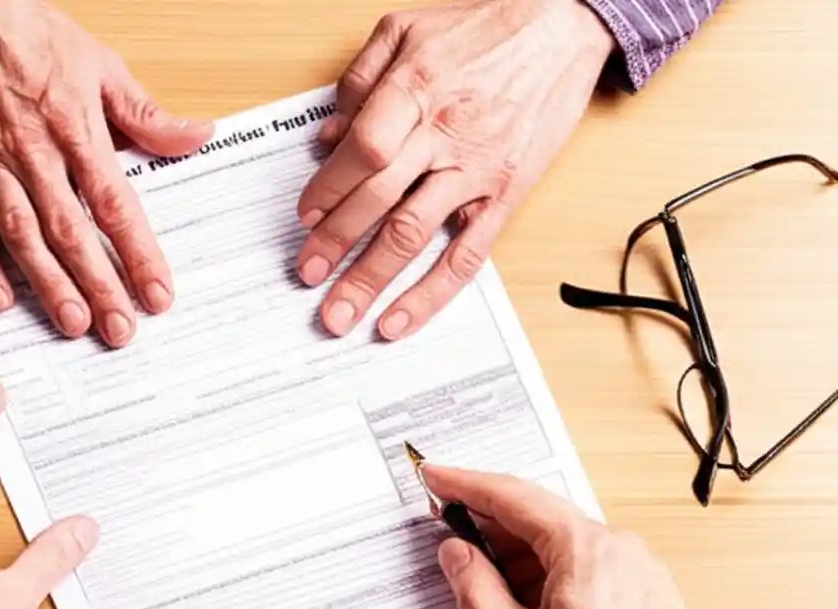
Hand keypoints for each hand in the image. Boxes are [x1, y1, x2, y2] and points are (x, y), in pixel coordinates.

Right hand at [0, 0, 212, 347]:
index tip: (157, 295)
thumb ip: (147, 115)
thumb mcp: (103, 67)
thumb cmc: (35, 34)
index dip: (138, 255)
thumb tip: (198, 136)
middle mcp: (34, 153)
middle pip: (72, 232)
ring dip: (47, 284)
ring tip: (71, 324)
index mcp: (77, 131)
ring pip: (22, 235)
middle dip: (99, 285)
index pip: (116, 206)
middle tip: (119, 331)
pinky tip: (1, 298)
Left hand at [296, 0, 612, 339]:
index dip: (328, 188)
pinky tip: (399, 320)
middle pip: (378, 200)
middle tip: (306, 275)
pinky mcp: (504, 196)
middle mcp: (445, 134)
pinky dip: (430, 294)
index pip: (362, 151)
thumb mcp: (406, 29)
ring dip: (370, 279)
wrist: (562, 28)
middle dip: (335, 244)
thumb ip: (360, 80)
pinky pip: (466, 255)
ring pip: (414, 234)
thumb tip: (327, 136)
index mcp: (416, 89)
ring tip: (339, 315)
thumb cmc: (483, 28)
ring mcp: (476, 170)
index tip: (304, 215)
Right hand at [424, 466, 714, 608]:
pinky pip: (588, 562)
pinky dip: (550, 571)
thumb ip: (476, 591)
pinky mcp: (646, 588)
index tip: (436, 477)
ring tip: (491, 588)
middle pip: (537, 516)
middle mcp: (617, 545)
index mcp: (585, 547)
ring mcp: (637, 565)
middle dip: (489, 524)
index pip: (513, 496)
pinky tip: (533, 603)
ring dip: (520, 555)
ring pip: (562, 542)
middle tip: (450, 532)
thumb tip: (455, 552)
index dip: (465, 484)